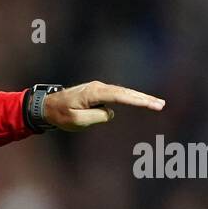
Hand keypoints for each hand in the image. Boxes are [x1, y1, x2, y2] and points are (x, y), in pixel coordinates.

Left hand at [44, 81, 164, 130]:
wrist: (46, 106)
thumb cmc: (60, 115)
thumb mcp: (77, 121)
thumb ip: (97, 117)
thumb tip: (110, 113)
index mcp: (94, 93)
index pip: (121, 97)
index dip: (139, 101)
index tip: (153, 105)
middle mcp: (98, 87)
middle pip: (126, 93)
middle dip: (144, 99)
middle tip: (161, 105)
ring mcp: (98, 88)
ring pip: (123, 93)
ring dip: (139, 98)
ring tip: (156, 104)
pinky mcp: (97, 92)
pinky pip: (117, 95)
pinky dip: (130, 98)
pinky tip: (141, 101)